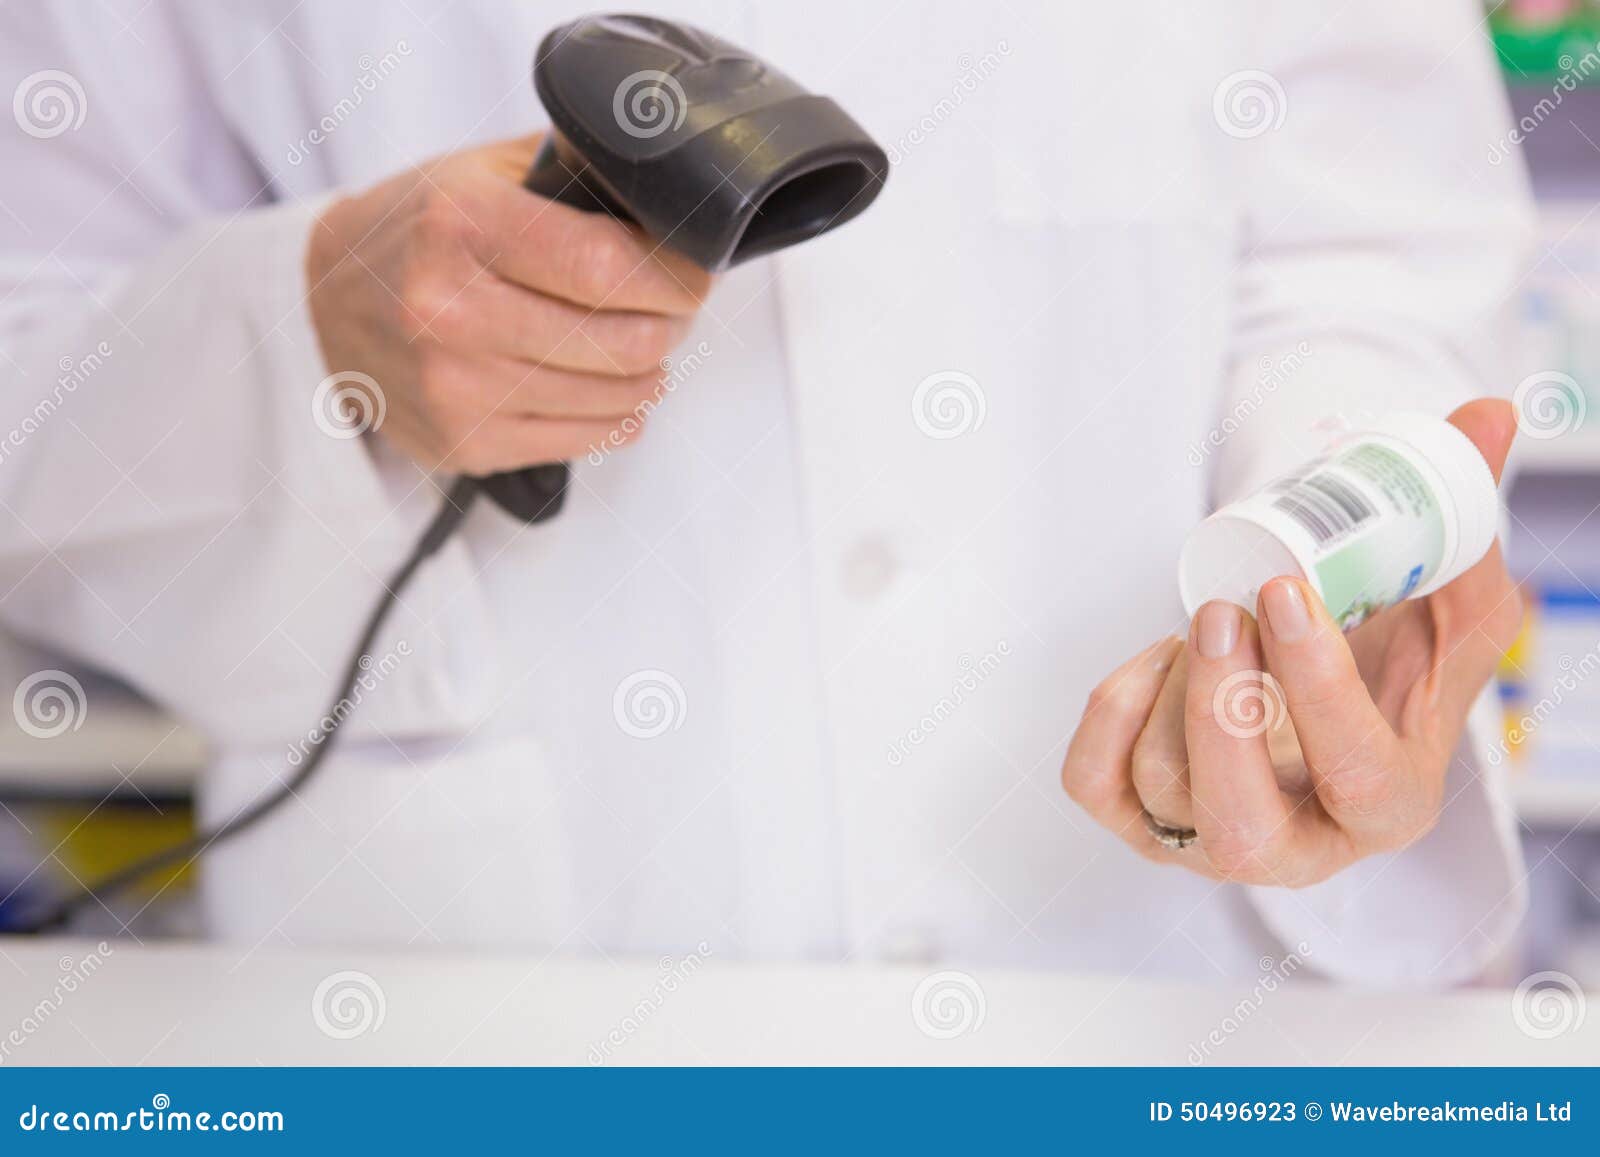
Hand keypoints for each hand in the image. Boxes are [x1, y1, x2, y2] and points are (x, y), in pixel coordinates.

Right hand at [305, 134, 712, 472]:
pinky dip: (618, 415)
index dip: (676, 276)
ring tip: (639, 345)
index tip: (694, 272)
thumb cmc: (420, 231)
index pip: (609, 266)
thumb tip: (670, 185)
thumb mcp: (482, 171)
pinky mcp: (465, 443)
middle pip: (624, 342)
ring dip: (649, 372)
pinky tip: (610, 388)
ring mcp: (455, 387)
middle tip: (670, 309)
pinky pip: (587, 440)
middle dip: (671, 325)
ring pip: (616, 398)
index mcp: (460, 226)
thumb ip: (573, 168)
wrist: (324, 305)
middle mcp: (449, 310)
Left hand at [1061, 399, 1521, 885]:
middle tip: (1223, 611)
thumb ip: (1462, 520)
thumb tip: (1485, 417)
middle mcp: (1294, 846)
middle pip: (1241, 825)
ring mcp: (1205, 838)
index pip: (1357, 775)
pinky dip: (1112, 710)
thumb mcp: (1439, 598)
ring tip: (1210, 618)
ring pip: (1164, 786)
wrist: (1306, 681)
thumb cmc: (1381, 653)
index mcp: (1386, 805)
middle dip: (1221, 714)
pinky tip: (1156, 659)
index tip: (1286, 589)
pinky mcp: (1136, 817)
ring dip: (1174, 685)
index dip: (1319, 686)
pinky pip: (1096, 780)